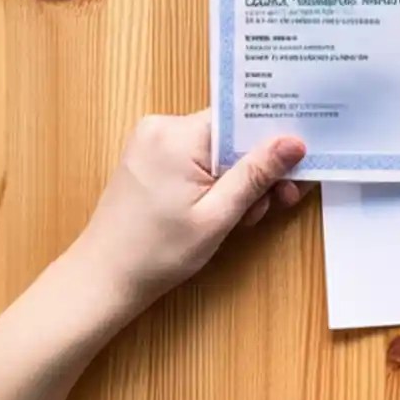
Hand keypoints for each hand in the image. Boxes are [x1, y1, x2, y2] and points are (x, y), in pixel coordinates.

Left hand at [68, 110, 308, 309]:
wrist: (103, 279)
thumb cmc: (157, 253)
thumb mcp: (218, 216)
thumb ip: (256, 174)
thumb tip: (294, 142)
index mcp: (176, 135)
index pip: (241, 119)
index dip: (273, 143)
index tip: (297, 169)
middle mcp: (162, 127)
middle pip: (230, 135)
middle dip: (257, 170)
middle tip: (276, 203)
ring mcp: (152, 141)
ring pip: (217, 149)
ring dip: (238, 181)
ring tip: (242, 217)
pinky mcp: (150, 157)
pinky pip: (197, 157)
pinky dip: (216, 181)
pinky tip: (221, 210)